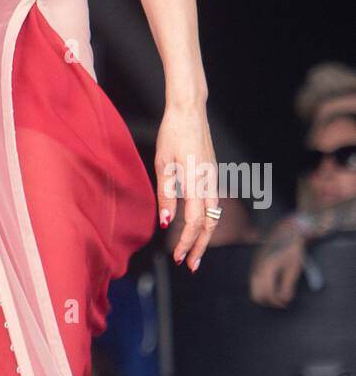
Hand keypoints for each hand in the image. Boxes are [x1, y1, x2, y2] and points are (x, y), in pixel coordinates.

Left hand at [155, 102, 219, 272]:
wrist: (190, 110)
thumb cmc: (173, 133)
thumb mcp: (163, 163)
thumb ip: (166, 194)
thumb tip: (167, 221)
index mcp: (196, 182)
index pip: (195, 221)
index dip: (186, 241)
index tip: (178, 256)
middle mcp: (209, 182)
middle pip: (210, 223)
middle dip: (200, 246)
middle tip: (190, 265)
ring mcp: (213, 177)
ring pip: (213, 214)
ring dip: (204, 235)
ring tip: (194, 250)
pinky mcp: (212, 173)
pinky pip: (212, 202)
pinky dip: (207, 218)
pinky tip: (198, 224)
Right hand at [249, 220, 305, 307]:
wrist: (287, 230)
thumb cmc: (293, 248)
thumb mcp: (294, 268)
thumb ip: (288, 286)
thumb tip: (285, 300)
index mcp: (267, 268)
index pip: (268, 293)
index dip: (276, 302)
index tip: (285, 304)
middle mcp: (257, 266)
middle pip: (256, 293)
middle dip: (267, 301)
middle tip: (280, 303)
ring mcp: (255, 263)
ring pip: (253, 286)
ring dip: (263, 294)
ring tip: (277, 296)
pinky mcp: (256, 261)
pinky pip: (254, 279)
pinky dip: (261, 286)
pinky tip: (273, 285)